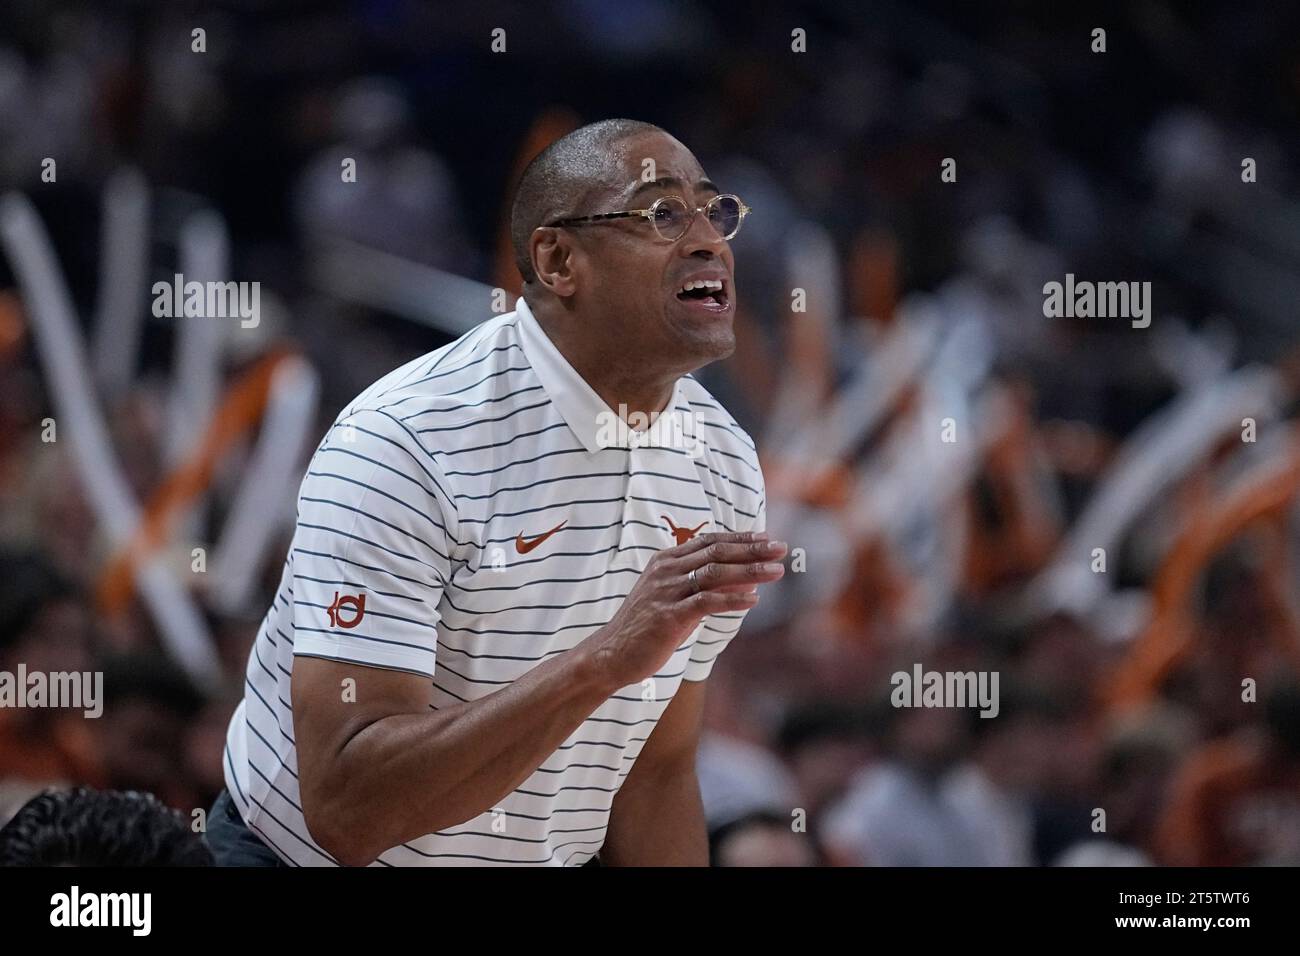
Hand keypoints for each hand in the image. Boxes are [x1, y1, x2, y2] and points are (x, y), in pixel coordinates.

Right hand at [585, 531, 785, 688]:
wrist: (611, 654)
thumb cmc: (647, 627)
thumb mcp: (677, 600)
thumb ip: (707, 587)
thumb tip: (747, 580)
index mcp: (666, 560)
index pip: (710, 541)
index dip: (741, 538)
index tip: (767, 539)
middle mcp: (666, 570)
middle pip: (717, 552)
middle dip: (752, 550)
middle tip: (781, 549)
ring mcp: (666, 592)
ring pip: (715, 574)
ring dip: (750, 571)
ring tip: (777, 572)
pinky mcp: (668, 616)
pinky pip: (706, 602)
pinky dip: (732, 600)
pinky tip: (753, 600)